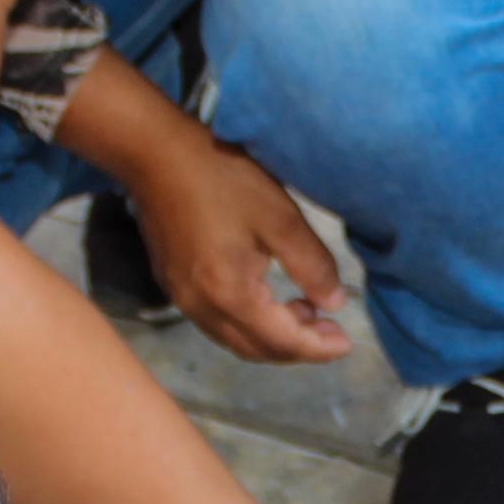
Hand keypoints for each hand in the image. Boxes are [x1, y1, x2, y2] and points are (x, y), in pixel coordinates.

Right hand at [126, 129, 352, 362]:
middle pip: (258, 350)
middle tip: (333, 331)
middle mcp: (202, 309)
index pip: (283, 342)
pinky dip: (249, 322)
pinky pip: (218, 322)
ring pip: (236, 339)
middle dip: (299, 348)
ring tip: (307, 311)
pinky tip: (269, 298)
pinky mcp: (174, 284)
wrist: (156, 153)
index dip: (319, 348)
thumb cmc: (223, 179)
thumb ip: (312, 266)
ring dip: (274, 336)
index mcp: (231, 294)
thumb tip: (335, 304)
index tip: (348, 343)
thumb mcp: (281, 218)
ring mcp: (182, 299)